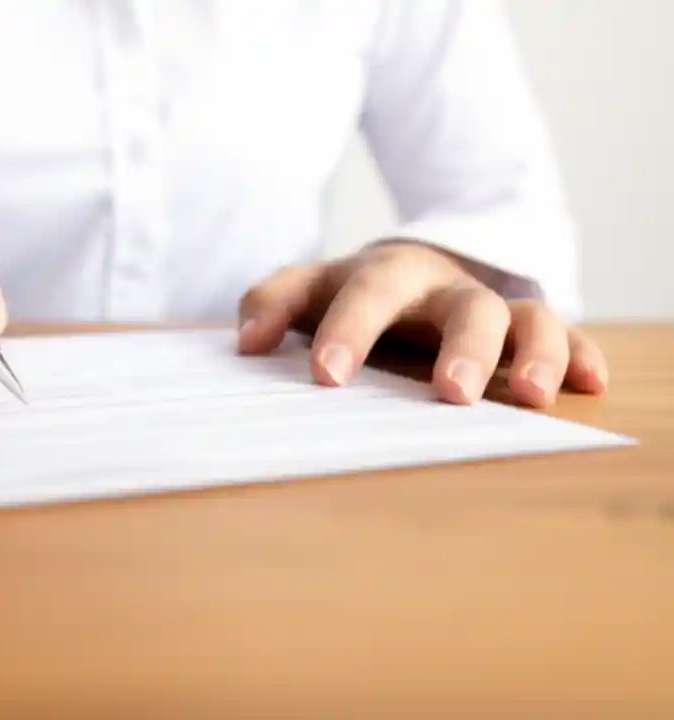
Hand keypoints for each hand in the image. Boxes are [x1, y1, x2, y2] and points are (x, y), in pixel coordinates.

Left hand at [236, 241, 608, 406]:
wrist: (412, 269)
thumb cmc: (355, 290)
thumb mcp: (310, 288)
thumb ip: (271, 303)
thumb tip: (245, 342)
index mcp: (388, 274)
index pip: (368, 296)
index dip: (349, 332)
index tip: (328, 379)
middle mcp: (448, 286)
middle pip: (466, 306)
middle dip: (463, 348)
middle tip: (451, 396)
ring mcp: (494, 304)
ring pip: (528, 318)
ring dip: (536, 354)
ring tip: (534, 396)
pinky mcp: (529, 326)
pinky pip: (567, 333)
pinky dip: (581, 354)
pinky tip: (592, 383)